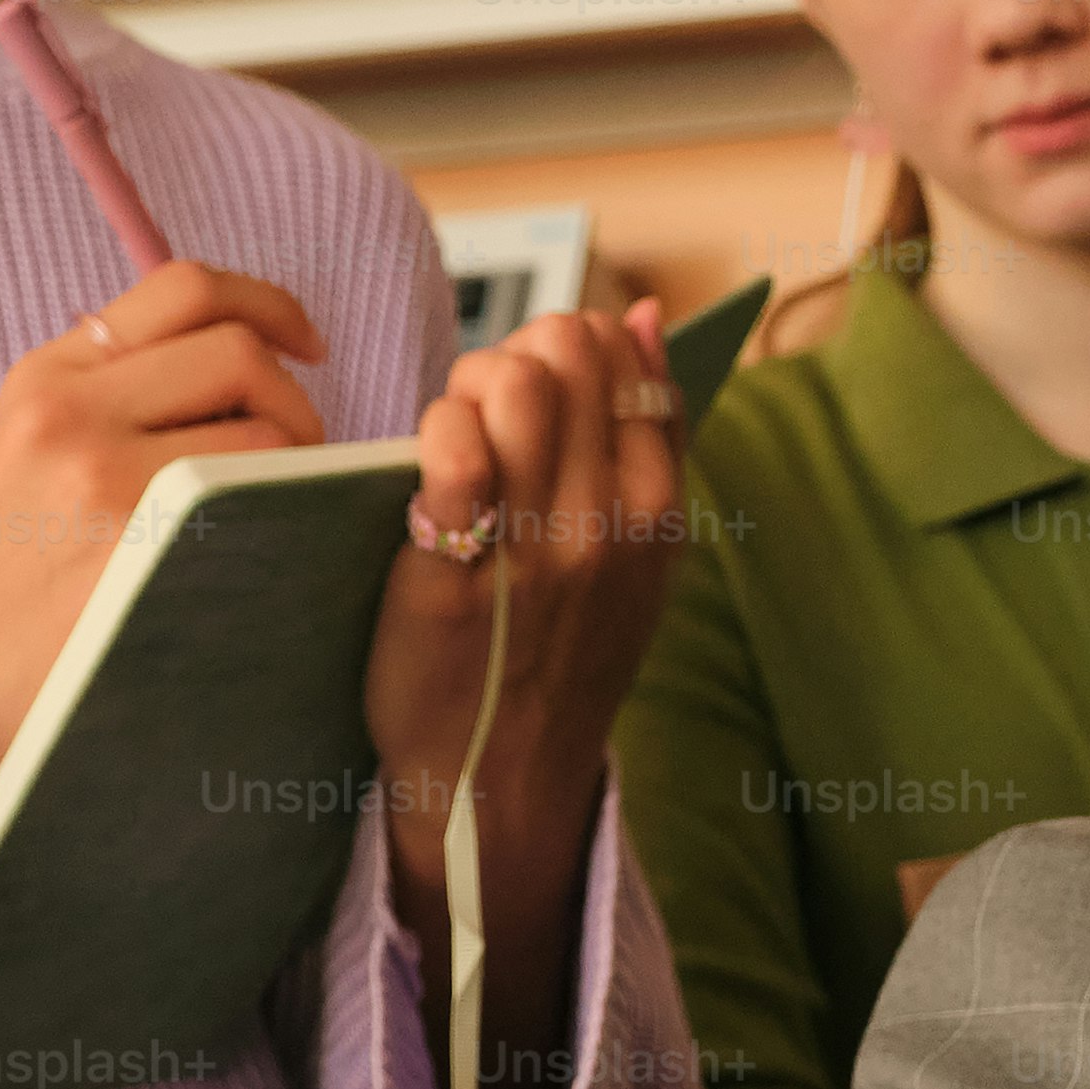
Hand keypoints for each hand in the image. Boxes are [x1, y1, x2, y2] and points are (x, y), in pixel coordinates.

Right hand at [0, 262, 326, 917]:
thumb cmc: (2, 580)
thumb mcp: (24, 451)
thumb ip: (111, 391)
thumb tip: (237, 354)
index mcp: (46, 378)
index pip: (184, 289)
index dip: (267, 305)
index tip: (306, 343)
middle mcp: (71, 411)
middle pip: (239, 354)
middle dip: (294, 401)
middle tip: (294, 457)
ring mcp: (105, 480)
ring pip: (264, 432)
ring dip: (296, 468)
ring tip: (271, 514)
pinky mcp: (140, 548)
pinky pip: (258, 505)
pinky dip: (287, 518)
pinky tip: (274, 549)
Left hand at [362, 298, 690, 964]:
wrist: (503, 774)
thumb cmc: (563, 648)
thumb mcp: (641, 549)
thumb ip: (651, 431)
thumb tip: (645, 313)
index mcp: (659, 512)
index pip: (624, 358)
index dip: (571, 346)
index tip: (542, 388)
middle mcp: (606, 528)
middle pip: (565, 354)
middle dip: (515, 355)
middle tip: (487, 406)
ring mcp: (532, 556)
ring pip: (509, 384)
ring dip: (468, 387)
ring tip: (456, 433)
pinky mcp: (448, 582)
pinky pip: (450, 459)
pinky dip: (437, 434)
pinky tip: (430, 463)